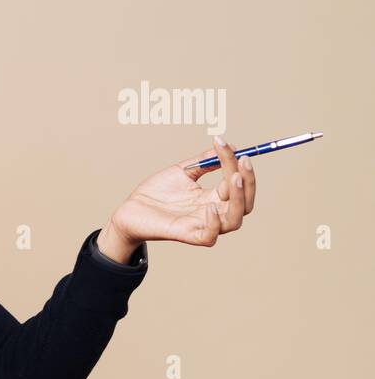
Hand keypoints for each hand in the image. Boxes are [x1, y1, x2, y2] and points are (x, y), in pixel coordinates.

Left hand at [100, 134, 255, 256]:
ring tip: (233, 178)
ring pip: (234, 221)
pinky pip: (210, 236)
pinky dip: (215, 223)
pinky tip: (210, 207)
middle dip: (248, 181)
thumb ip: (205, 161)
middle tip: (243, 160)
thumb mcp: (183, 171)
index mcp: (213, 198)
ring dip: (239, 200)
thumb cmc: (156, 192)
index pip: (237, 183)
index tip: (224, 142)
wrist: (130, 209)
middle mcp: (213, 213)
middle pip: (245, 203)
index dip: (235, 163)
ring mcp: (201, 225)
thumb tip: (231, 146)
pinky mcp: (187, 236)